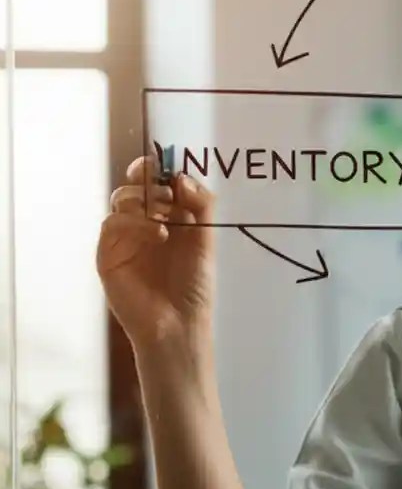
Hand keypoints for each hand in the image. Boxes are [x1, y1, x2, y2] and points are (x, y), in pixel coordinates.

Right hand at [96, 156, 217, 347]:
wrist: (179, 323)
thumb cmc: (194, 285)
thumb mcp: (206, 240)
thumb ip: (201, 206)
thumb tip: (181, 176)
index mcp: (169, 218)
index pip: (156, 184)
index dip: (157, 170)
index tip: (165, 164)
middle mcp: (144, 225)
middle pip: (134, 187)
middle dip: (145, 179)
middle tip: (162, 187)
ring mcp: (124, 239)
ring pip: (120, 201)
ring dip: (142, 200)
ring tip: (165, 217)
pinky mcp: (108, 254)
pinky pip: (111, 224)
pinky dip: (133, 222)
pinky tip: (158, 233)